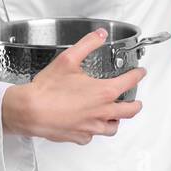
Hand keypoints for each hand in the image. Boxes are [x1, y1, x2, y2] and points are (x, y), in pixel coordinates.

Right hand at [2, 30, 145, 145]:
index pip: (129, 82)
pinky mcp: (79, 136)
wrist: (30, 111)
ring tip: (115, 116)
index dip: (137, 76)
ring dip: (117, 120)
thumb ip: (87, 44)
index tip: (140, 73)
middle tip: (136, 101)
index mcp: (103, 92)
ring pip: (113, 127)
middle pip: (129, 111)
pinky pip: (92, 135)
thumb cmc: (48, 89)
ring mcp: (91, 126)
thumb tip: (99, 35)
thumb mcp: (68, 59)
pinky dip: (94, 130)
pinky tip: (90, 125)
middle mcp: (101, 111)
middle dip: (135, 105)